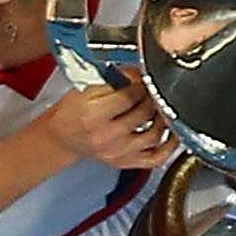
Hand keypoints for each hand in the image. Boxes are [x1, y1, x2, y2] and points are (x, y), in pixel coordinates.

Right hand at [41, 71, 177, 170]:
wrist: (62, 137)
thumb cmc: (71, 112)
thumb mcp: (85, 89)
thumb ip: (113, 80)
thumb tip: (139, 72)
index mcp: (93, 115)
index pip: (129, 96)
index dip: (141, 82)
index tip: (144, 75)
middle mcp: (106, 136)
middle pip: (143, 114)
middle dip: (152, 96)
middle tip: (154, 87)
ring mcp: (117, 153)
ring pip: (154, 135)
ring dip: (164, 117)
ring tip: (163, 105)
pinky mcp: (125, 163)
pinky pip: (155, 158)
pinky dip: (169, 147)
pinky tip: (173, 133)